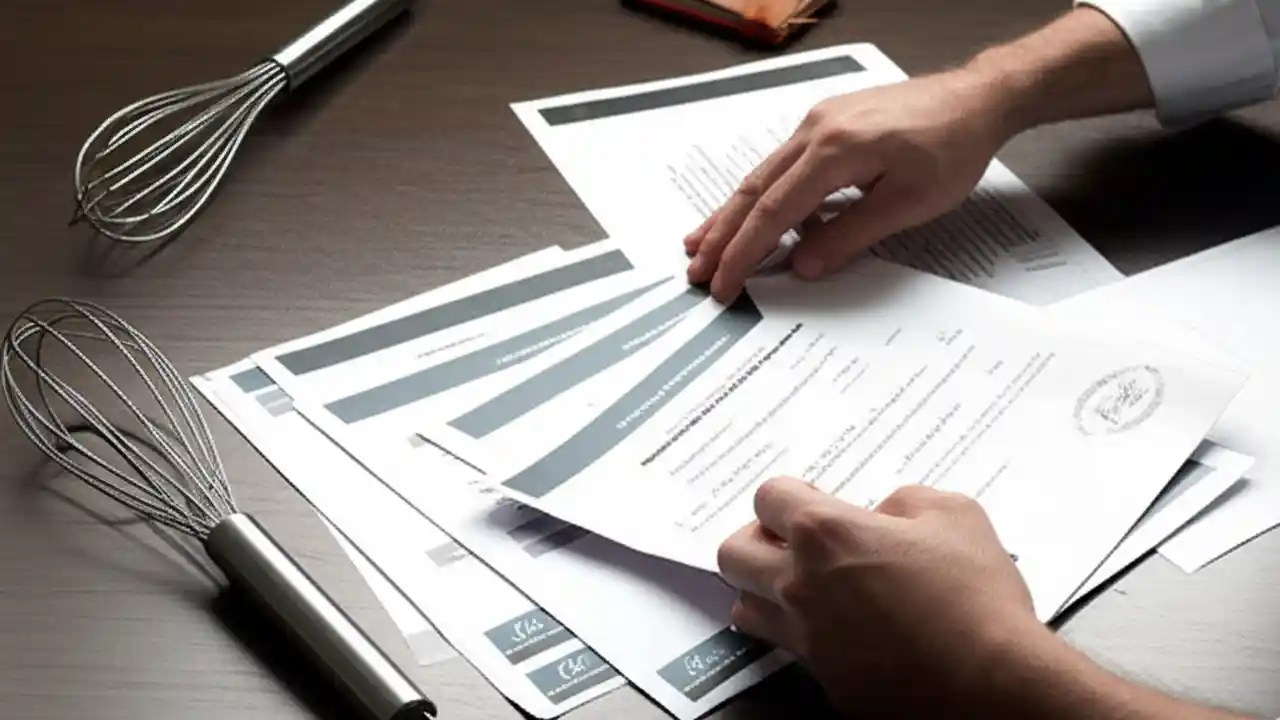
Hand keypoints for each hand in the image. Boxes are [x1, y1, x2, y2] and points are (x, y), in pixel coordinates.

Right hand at [685, 69, 1018, 301]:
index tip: (723, 284)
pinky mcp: (827, 124)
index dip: (744, 253)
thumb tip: (803, 266)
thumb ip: (851, 236)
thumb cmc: (951, 149)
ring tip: (702, 244)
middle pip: (753, 190)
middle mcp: (815, 131)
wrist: (975, 99)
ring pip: (761, 176)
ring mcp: (818, 123)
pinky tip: (752, 214)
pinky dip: (761, 195)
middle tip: (695, 271)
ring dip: (732, 214)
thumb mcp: (908, 204)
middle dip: (721, 235)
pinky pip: (782, 165)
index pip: (773, 212)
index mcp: (834, 151)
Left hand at [716, 477, 1037, 714]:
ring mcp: (806, 637)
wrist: (993, 682)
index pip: (767, 496)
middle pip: (733, 554)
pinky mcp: (823, 678)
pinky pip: (789, 650)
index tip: (811, 499)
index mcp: (824, 534)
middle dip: (755, 540)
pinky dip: (803, 634)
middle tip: (790, 541)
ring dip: (764, 590)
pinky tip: (839, 629)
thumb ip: (905, 501)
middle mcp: (800, 585)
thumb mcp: (954, 514)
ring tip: (802, 586)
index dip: (791, 493)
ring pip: (745, 608)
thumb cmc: (977, 597)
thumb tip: (885, 513)